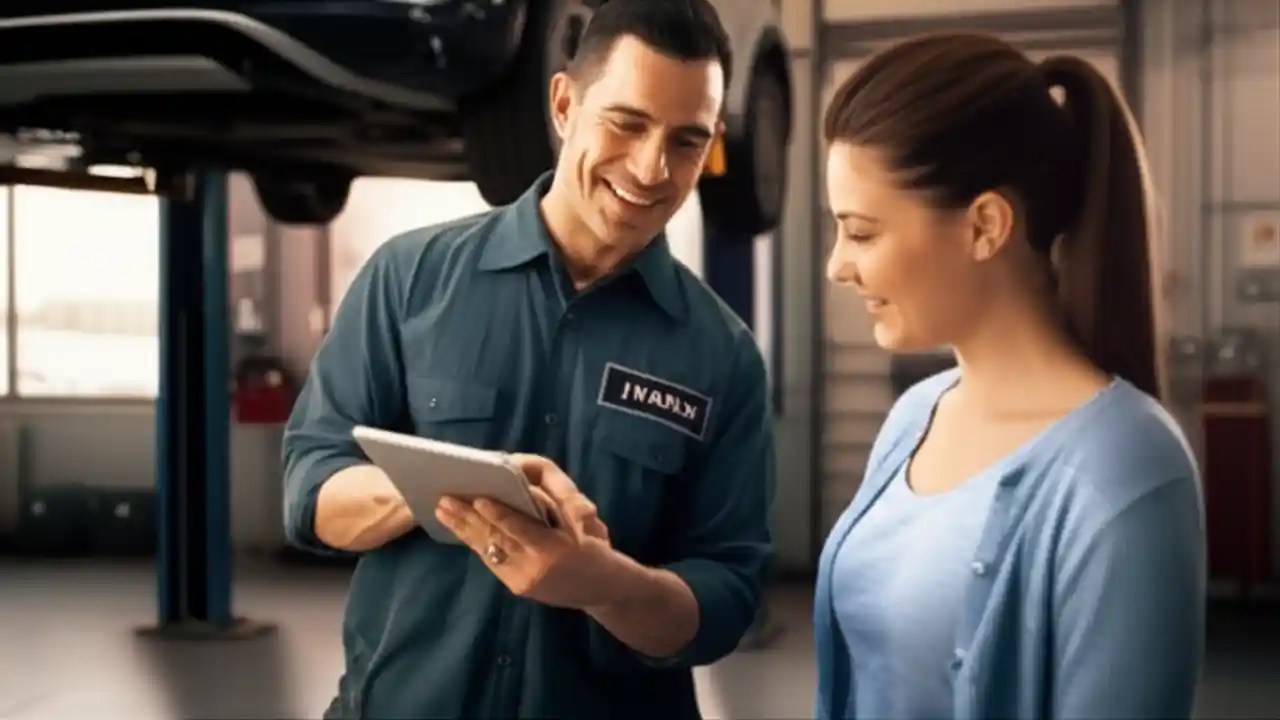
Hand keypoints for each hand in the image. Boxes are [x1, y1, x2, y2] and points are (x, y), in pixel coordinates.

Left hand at [434, 455, 616, 609]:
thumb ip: (559, 503)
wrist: (604, 589)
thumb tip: (526, 486)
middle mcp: (536, 567)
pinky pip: (493, 561)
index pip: (522, 528)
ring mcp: (524, 581)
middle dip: (468, 519)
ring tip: (443, 513)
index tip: (478, 499)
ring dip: (464, 530)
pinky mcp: (518, 587)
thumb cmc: (596, 547)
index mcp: (557, 549)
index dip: (498, 514)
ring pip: (489, 550)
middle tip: (444, 501)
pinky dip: (476, 543)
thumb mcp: (588, 522)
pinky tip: (460, 528)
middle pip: (497, 539)